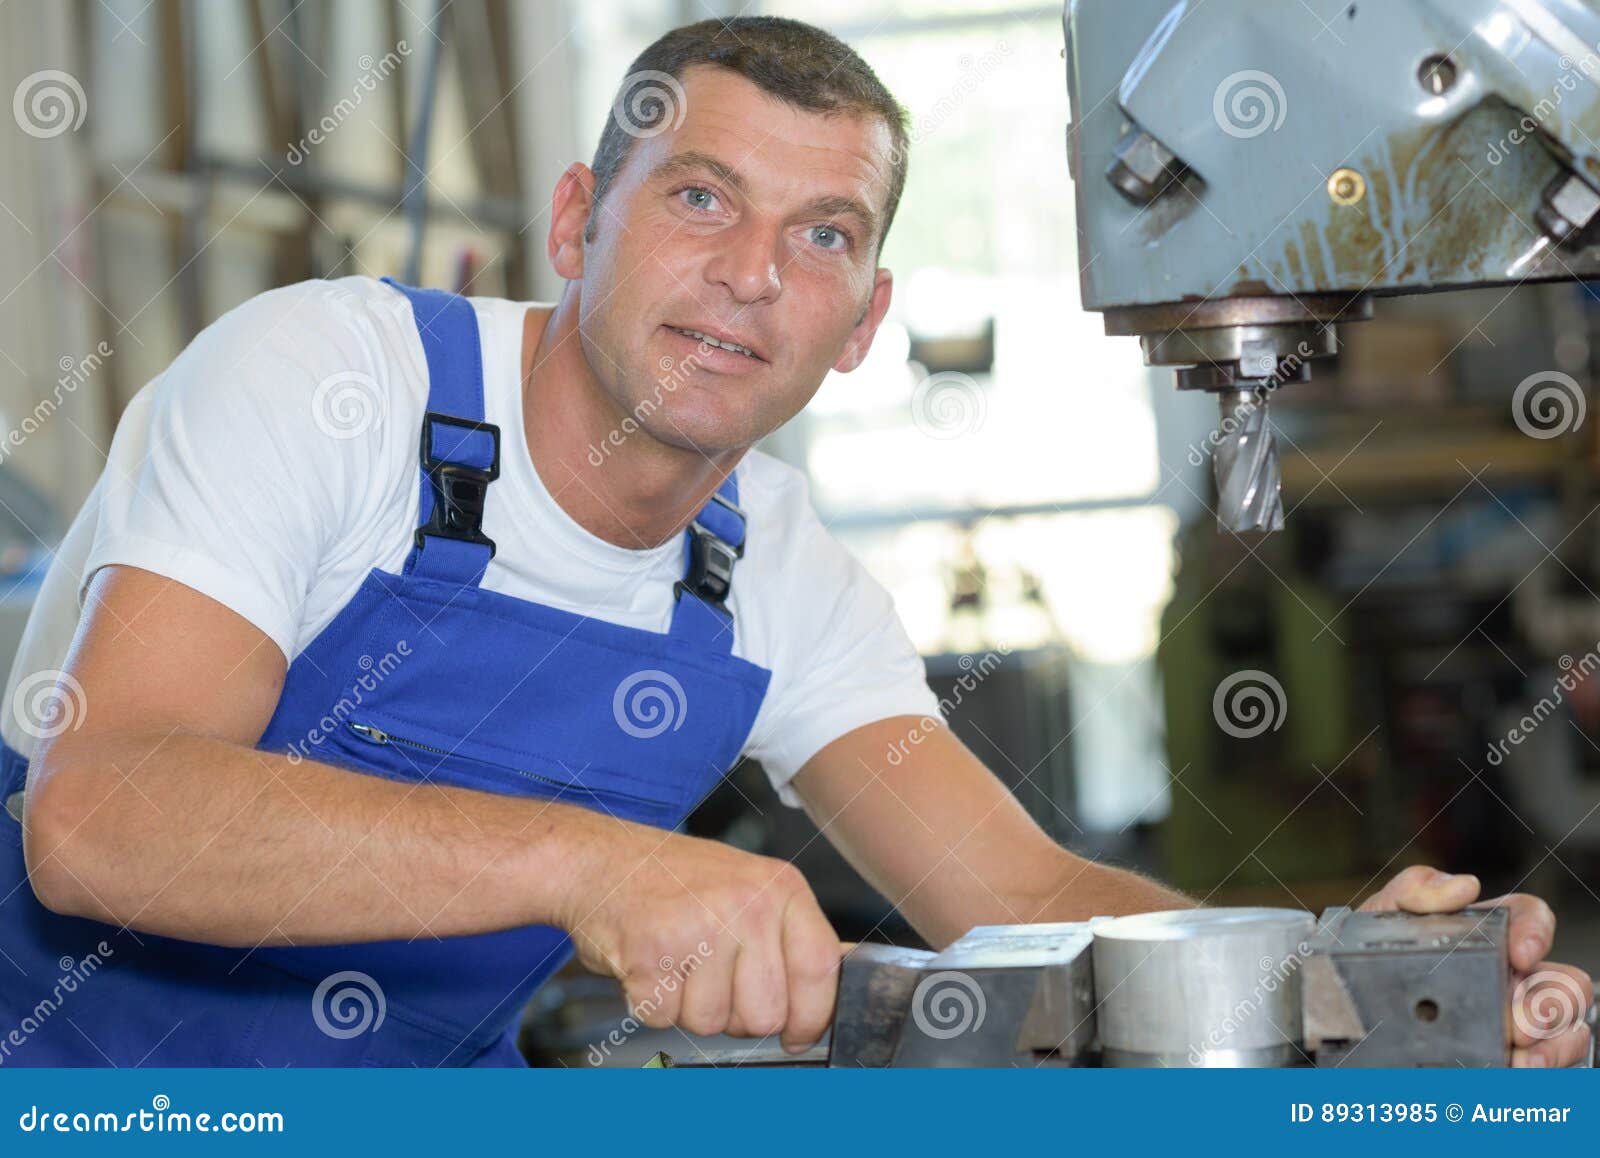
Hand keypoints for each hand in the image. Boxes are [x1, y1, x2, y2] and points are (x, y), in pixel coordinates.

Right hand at [558, 825, 841, 1051]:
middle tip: (712, 979)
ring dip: (688, 1008)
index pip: (821, 969)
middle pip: (765, 1014)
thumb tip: (840, 979)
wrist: (599, 859)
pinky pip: (664, 1019)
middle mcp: (746, 904)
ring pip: (712, 1023)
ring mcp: (700, 926)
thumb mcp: (751, 887)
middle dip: (736, 1016)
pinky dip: (650, 1003)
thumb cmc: (676, 880)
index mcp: (779, 888)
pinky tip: (649, 963)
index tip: (798, 1034)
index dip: (812, 1016)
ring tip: (678, 962)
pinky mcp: (654, 951)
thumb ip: (791, 934)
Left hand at [1360, 864, 1593, 1066]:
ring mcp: (1511, 1021)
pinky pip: (1542, 1069)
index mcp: (1484, 935)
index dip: (1536, 931)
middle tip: (1518, 1022)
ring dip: (1552, 1046)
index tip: (1520, 953)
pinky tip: (1511, 1073)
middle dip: (1553, 1003)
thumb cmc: (1364, 957)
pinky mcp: (1503, 1059)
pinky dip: (1536, 1072)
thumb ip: (1415, 889)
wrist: (1339, 1009)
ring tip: (1519, 1057)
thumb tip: (1463, 886)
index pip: (1530, 918)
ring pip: (1565, 1031)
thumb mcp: (1382, 916)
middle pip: (1566, 984)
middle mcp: (1508, 978)